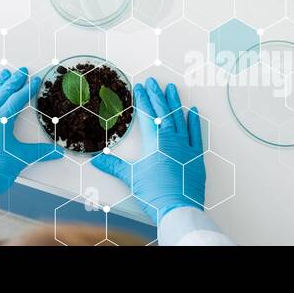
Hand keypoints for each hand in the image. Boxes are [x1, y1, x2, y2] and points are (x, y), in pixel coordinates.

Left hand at [0, 67, 63, 193]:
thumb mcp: (20, 158)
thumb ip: (40, 152)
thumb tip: (57, 152)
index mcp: (1, 120)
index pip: (17, 100)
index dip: (27, 89)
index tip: (35, 79)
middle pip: (2, 94)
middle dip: (13, 82)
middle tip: (20, 71)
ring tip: (2, 75)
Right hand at [91, 78, 204, 220]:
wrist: (178, 210)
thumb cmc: (155, 194)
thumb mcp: (131, 178)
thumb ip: (114, 165)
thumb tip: (96, 160)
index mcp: (155, 142)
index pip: (147, 114)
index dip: (143, 99)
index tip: (139, 87)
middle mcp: (172, 140)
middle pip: (163, 112)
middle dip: (157, 96)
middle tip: (153, 82)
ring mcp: (186, 147)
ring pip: (180, 119)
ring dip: (175, 103)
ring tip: (172, 89)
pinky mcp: (197, 157)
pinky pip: (196, 134)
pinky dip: (194, 122)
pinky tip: (193, 111)